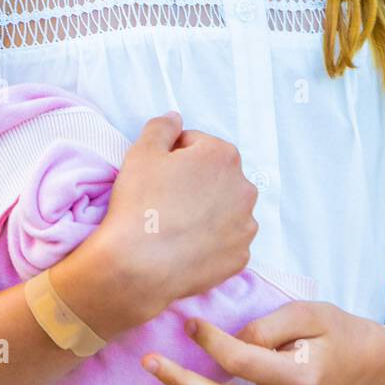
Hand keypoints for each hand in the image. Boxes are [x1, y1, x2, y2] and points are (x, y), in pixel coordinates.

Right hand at [97, 110, 259, 325]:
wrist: (139, 265)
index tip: (158, 174)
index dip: (173, 156)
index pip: (197, 145)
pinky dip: (211, 241)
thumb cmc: (140, 204)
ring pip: (225, 209)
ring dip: (207, 211)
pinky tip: (186, 245)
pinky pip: (226, 241)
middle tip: (165, 199)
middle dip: (195, 183)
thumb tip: (175, 119)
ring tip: (176, 224)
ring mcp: (246, 225)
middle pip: (216, 177)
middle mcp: (244, 188)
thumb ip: (162, 127)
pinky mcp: (240, 256)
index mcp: (223, 156)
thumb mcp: (141, 152)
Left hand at [134, 300, 376, 384]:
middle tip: (148, 362)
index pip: (244, 362)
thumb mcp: (311, 313)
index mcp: (301, 377)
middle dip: (180, 384)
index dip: (211, 342)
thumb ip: (268, 324)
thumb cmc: (336, 334)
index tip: (188, 322)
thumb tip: (227, 341)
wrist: (365, 371)